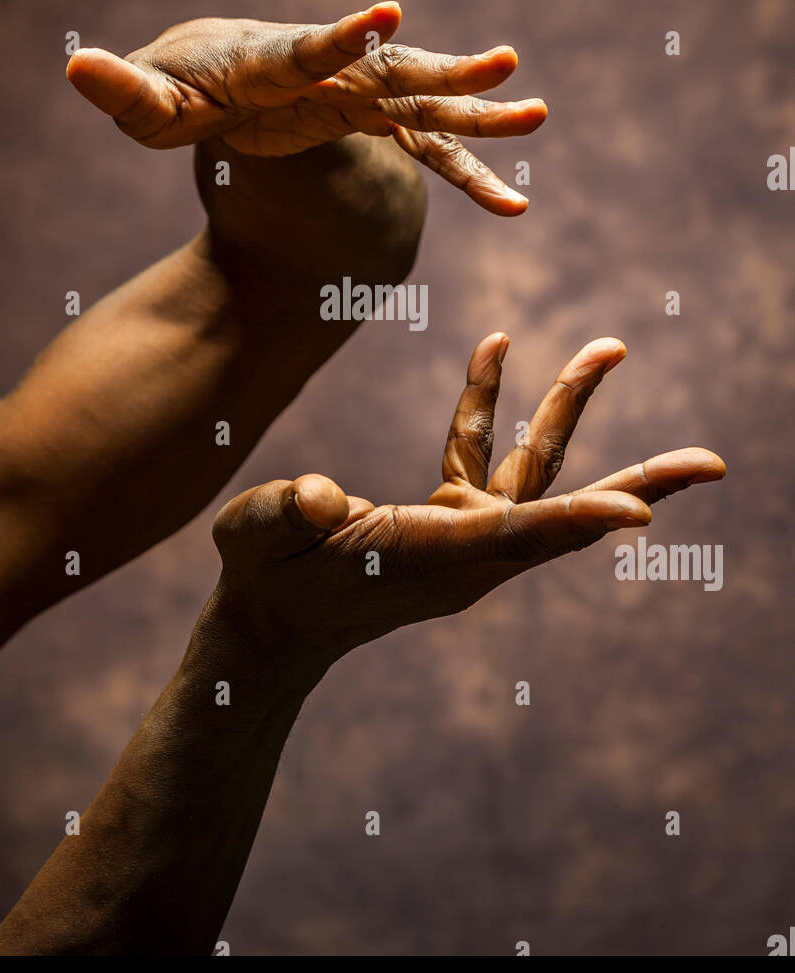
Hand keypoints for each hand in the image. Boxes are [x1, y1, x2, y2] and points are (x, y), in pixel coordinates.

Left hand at [66, 5, 546, 215]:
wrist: (212, 76)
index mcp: (275, 60)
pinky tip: (512, 208)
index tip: (386, 16)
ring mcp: (358, 97)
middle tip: (504, 62)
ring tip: (538, 117)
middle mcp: (330, 72)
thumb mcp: (145, 98)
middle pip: (394, 71)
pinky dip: (469, 176)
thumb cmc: (175, 84)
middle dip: (446, 69)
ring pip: (429, 107)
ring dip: (480, 116)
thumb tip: (75, 67)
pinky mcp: (371, 123)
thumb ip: (122, 86)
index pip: (310, 47)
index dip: (344, 36)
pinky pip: (429, 153)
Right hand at [210, 334, 725, 667]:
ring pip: (536, 470)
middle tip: (714, 463)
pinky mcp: (448, 514)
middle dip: (639, 482)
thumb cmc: (264, 577)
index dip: (576, 521)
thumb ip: (286, 513)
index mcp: (430, 555)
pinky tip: (497, 348)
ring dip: (571, 409)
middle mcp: (466, 548)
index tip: (642, 515)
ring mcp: (462, 532)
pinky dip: (493, 402)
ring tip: (609, 349)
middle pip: (563, 507)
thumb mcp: (257, 537)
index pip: (515, 536)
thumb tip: (322, 496)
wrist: (274, 623)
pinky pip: (483, 452)